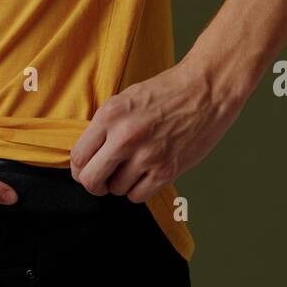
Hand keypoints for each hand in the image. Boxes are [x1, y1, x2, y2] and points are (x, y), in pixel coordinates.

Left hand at [68, 58, 244, 202]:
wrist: (207, 90)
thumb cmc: (167, 92)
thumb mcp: (126, 99)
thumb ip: (106, 126)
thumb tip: (89, 155)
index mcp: (110, 115)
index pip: (78, 157)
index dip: (80, 169)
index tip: (87, 169)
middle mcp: (124, 136)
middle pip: (91, 180)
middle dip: (94, 184)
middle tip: (102, 180)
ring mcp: (146, 155)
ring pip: (116, 190)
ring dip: (120, 184)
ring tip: (133, 169)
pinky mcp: (167, 170)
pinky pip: (138, 196)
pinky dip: (138, 190)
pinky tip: (145, 175)